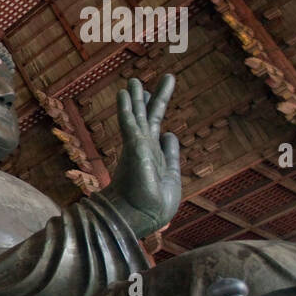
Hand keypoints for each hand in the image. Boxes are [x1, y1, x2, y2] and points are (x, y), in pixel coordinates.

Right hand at [98, 75, 181, 238]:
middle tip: (151, 81)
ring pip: (137, 115)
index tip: (157, 106)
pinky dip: (126, 107)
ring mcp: (137, 146)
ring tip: (134, 80)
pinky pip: (128, 121)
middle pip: (148, 117)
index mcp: (153, 157)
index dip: (158, 119)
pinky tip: (124, 92)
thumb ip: (170, 155)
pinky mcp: (133, 146)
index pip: (155, 131)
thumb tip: (171, 135)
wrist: (139, 216)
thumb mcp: (171, 176)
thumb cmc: (155, 204)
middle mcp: (143, 148)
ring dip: (136, 97)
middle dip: (152, 98)